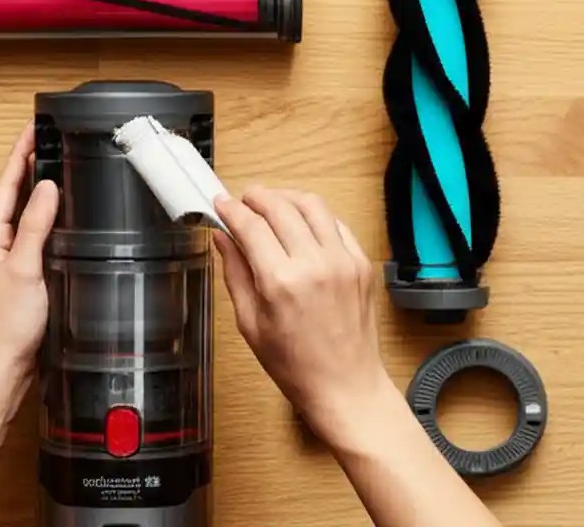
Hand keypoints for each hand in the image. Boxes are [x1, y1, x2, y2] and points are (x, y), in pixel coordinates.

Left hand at [0, 121, 59, 386]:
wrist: (0, 371)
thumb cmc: (6, 329)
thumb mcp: (24, 269)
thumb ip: (34, 226)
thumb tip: (47, 188)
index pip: (6, 186)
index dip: (20, 155)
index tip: (33, 129)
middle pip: (11, 197)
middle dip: (28, 167)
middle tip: (46, 140)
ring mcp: (1, 264)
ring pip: (20, 218)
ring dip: (35, 193)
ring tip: (53, 168)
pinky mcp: (14, 280)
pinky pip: (28, 239)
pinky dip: (42, 223)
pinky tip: (57, 222)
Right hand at [213, 187, 387, 449]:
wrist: (345, 386)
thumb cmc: (296, 365)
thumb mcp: (250, 323)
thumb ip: (235, 273)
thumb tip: (222, 238)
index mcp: (281, 282)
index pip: (250, 225)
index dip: (231, 209)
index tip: (221, 204)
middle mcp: (314, 265)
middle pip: (280, 207)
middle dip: (256, 197)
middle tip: (243, 200)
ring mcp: (343, 261)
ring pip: (313, 205)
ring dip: (287, 197)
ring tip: (272, 205)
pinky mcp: (361, 264)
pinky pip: (337, 224)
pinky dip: (315, 216)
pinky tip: (302, 225)